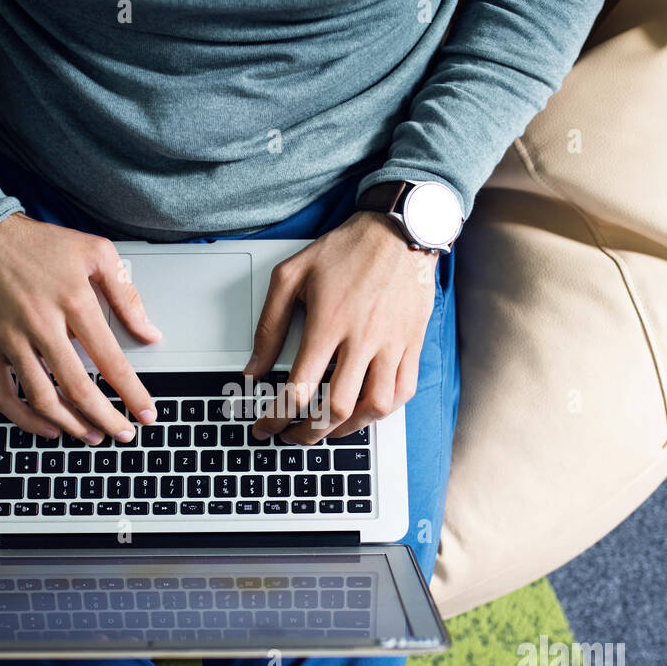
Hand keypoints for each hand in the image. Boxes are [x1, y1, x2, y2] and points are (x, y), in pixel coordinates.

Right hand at [0, 213, 159, 442]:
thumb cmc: (39, 244)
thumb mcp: (96, 251)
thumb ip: (126, 293)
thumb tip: (149, 332)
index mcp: (73, 301)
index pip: (110, 360)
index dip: (131, 393)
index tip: (146, 413)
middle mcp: (41, 324)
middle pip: (77, 387)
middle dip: (105, 418)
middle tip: (123, 434)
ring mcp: (10, 338)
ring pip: (41, 398)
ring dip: (70, 425)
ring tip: (92, 436)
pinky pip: (3, 395)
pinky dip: (25, 419)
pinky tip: (48, 427)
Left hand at [246, 211, 435, 443]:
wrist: (401, 230)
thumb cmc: (347, 250)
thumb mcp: (292, 275)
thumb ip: (269, 325)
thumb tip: (253, 369)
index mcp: (328, 323)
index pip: (299, 389)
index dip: (277, 417)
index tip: (265, 426)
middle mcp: (362, 338)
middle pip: (336, 408)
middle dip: (308, 433)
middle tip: (292, 435)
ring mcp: (392, 344)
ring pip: (374, 407)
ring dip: (347, 428)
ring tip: (327, 429)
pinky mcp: (413, 344)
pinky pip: (403, 391)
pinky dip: (383, 411)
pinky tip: (365, 411)